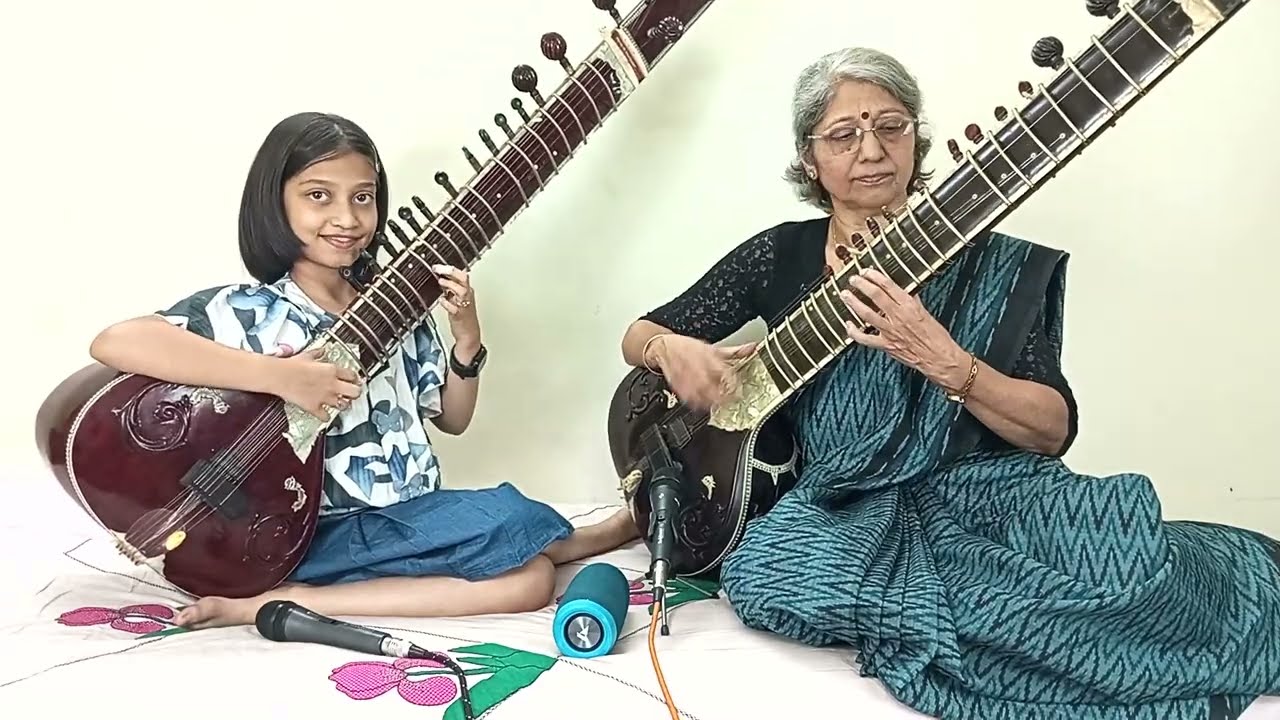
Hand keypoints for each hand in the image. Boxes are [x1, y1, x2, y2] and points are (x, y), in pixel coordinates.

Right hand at [273, 347, 363, 419]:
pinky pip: (325, 416)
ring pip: (343, 405)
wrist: (278, 376)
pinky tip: (325, 415)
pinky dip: (326, 417)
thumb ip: (317, 353)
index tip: (354, 379)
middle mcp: (331, 384)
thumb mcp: (307, 355)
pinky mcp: (314, 407)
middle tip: (353, 393)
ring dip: (343, 405)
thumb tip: (322, 349)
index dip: (355, 378)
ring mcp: (324, 397)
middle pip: (355, 391)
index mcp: (331, 370)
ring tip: (341, 404)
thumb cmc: (290, 365)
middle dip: (356, 393)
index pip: (352, 375)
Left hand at [433, 264, 480, 351]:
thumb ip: (450, 289)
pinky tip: (441, 300)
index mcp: (467, 291)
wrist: (469, 334)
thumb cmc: (463, 317)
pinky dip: (446, 302)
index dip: (448, 269)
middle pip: (463, 278)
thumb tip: (440, 278)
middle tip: (437, 269)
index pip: (461, 274)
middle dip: (450, 272)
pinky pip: (454, 307)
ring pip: (461, 290)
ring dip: (450, 284)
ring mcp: (464, 305)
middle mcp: (467, 296)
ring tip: (440, 282)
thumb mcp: (456, 299)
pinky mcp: (459, 315)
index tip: (436, 266)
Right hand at [652, 334, 757, 411]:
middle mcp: (697, 367)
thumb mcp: (713, 347)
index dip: (733, 383)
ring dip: (712, 401)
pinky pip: (689, 398)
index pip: (724, 371)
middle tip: (732, 400)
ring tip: (720, 404)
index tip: (739, 390)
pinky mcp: (678, 386)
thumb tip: (752, 348)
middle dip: (723, 395)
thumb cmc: (689, 348)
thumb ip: (734, 351)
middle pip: (712, 386)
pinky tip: (705, 404)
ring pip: (701, 394)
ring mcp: (686, 378)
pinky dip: (698, 403)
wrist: (664, 348)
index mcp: (708, 356)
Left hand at [839, 269, 968, 387]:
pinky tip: (848, 325)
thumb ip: (912, 301)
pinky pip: (864, 338)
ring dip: (854, 303)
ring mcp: (890, 331)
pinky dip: (853, 331)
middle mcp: (898, 316)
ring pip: (867, 314)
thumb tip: (904, 290)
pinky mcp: (885, 345)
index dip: (874, 276)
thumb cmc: (936, 337)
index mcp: (909, 306)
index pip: (888, 285)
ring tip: (845, 295)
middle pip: (875, 296)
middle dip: (861, 285)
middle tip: (853, 279)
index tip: (866, 271)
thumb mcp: (925, 313)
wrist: (939, 358)